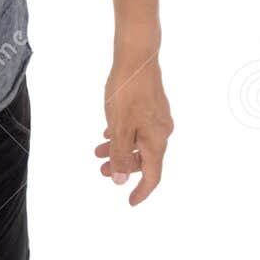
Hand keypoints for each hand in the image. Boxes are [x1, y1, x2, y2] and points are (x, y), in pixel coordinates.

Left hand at [94, 51, 172, 205]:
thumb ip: (121, 154)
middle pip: (144, 159)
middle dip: (123, 167)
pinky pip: (139, 129)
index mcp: (156, 141)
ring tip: (98, 151)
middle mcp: (162, 132)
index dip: (142, 191)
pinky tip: (107, 134)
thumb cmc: (127, 93)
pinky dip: (124, 136)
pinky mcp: (152, 107)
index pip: (152, 175)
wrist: (137, 58)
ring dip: (120, 150)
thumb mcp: (119, 128)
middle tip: (102, 171)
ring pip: (139, 143)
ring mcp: (158, 119)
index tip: (130, 202)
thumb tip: (122, 180)